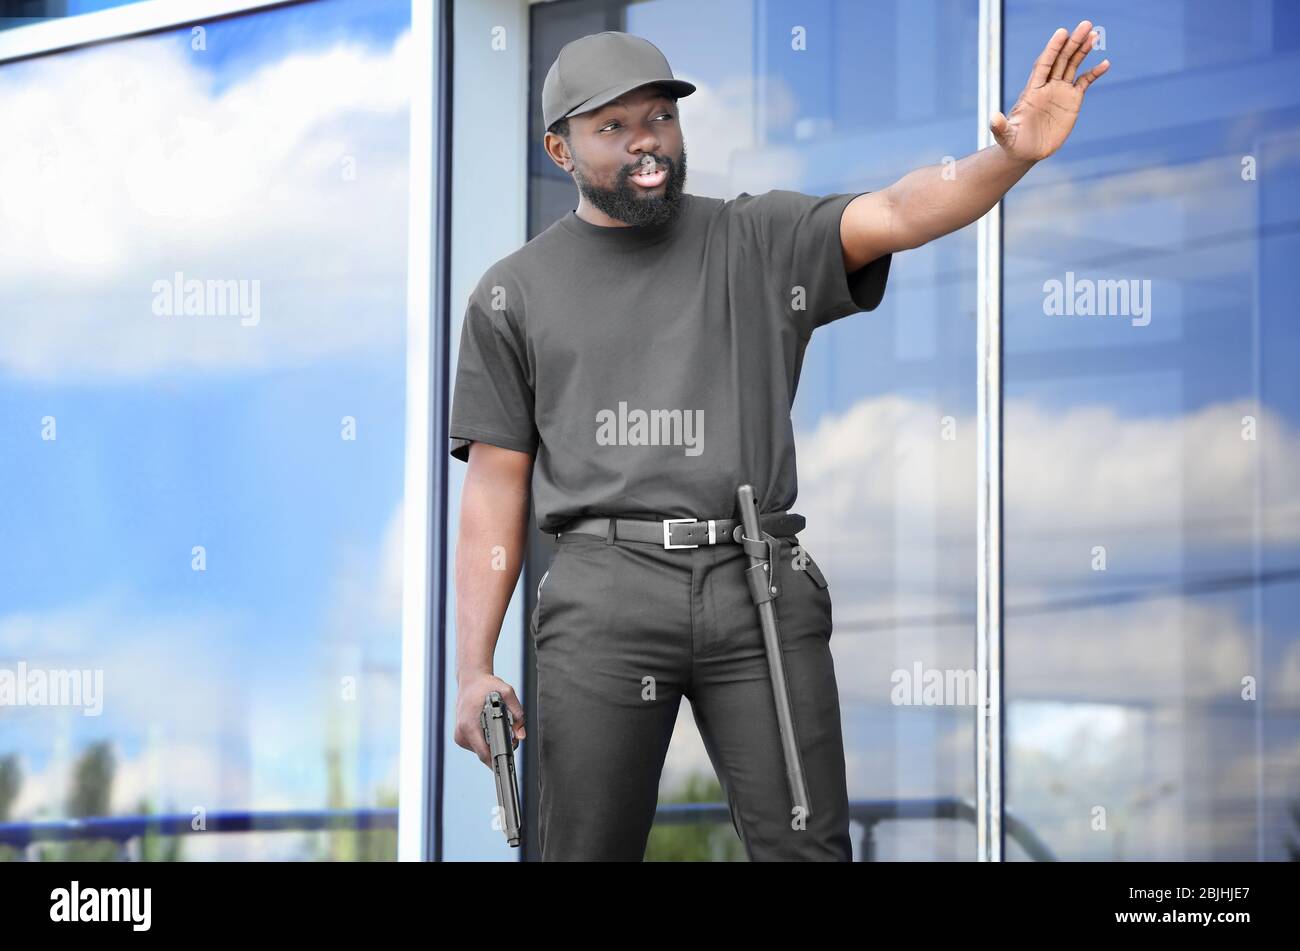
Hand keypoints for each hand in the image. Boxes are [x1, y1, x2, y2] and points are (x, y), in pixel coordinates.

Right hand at [455, 674, 525, 767]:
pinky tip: (492, 730)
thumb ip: (518, 713)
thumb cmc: (486, 686)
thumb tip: (521, 735)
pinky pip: (477, 746)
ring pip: (481, 751)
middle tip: (511, 738)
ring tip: (500, 730)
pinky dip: (486, 742)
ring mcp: (459, 736)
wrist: (471, 680)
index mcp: (469, 725)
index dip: (497, 762)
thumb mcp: (507, 692)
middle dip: (500, 750)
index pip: (484, 753)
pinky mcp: (460, 737)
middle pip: (484, 754)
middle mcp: (461, 733)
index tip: (507, 766)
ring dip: (493, 746)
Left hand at [991, 20, 1109, 161]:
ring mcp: (1060, 92)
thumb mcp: (1006, 136)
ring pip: (1072, 65)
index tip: (1062, 33)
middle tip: (1086, 25)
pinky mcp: (1072, 101)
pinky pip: (1084, 82)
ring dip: (1083, 50)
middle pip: (1061, 59)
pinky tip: (1105, 63)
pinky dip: (1094, 73)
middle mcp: (1047, 87)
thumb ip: (1000, 127)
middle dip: (1072, 43)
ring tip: (1094, 35)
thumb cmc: (1013, 143)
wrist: (1026, 151)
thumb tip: (993, 119)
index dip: (1052, 49)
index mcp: (1032, 91)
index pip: (1043, 64)